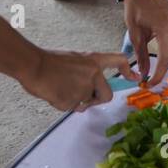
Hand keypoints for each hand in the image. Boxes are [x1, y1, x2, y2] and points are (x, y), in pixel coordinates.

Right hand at [15, 48, 136, 111]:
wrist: (33, 66)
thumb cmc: (49, 62)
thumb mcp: (73, 60)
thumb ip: (85, 74)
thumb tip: (87, 94)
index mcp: (93, 61)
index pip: (118, 60)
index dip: (128, 70)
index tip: (134, 77)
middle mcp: (93, 74)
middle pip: (106, 96)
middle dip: (96, 100)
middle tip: (83, 99)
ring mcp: (84, 88)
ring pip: (85, 103)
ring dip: (74, 100)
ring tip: (60, 88)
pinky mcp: (73, 101)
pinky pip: (72, 107)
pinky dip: (63, 104)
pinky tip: (54, 92)